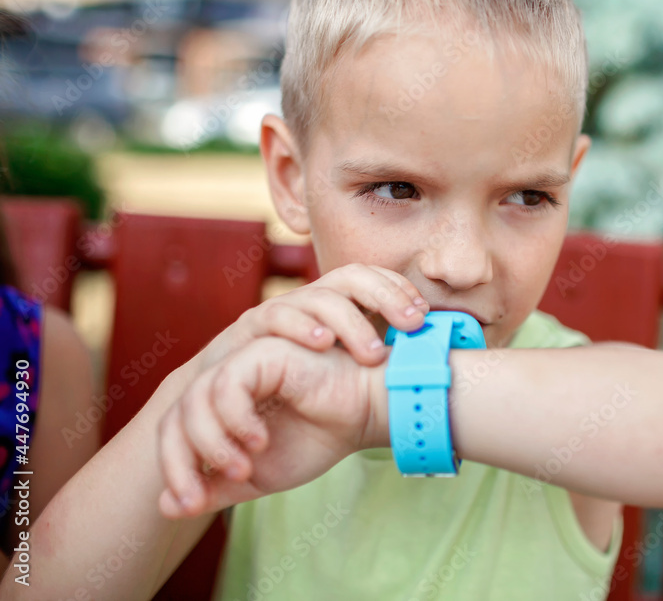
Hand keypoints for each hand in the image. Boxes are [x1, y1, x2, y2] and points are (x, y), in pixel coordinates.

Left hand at [157, 336, 381, 519]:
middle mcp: (225, 380)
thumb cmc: (321, 437)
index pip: (175, 434)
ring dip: (212, 444)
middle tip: (201, 498)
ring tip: (244, 468)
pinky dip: (234, 418)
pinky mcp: (262, 353)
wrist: (367, 414)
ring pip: (194, 401)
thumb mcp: (260, 476)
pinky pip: (227, 384)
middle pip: (175, 417)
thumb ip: (216, 487)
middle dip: (180, 463)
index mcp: (220, 406)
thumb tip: (164, 506)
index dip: (174, 471)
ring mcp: (242, 363)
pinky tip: (259, 440)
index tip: (189, 507)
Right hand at [192, 263, 429, 371]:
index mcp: (335, 305)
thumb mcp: (338, 368)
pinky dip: (300, 327)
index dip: (399, 288)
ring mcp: (280, 311)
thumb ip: (374, 359)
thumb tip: (428, 364)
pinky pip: (276, 317)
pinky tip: (322, 344)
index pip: (372, 279)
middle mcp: (309, 300)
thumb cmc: (291, 385)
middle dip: (385, 295)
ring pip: (319, 296)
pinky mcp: (249, 329)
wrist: (222, 398)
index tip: (425, 314)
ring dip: (350, 320)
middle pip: (352, 277)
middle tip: (413, 322)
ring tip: (374, 351)